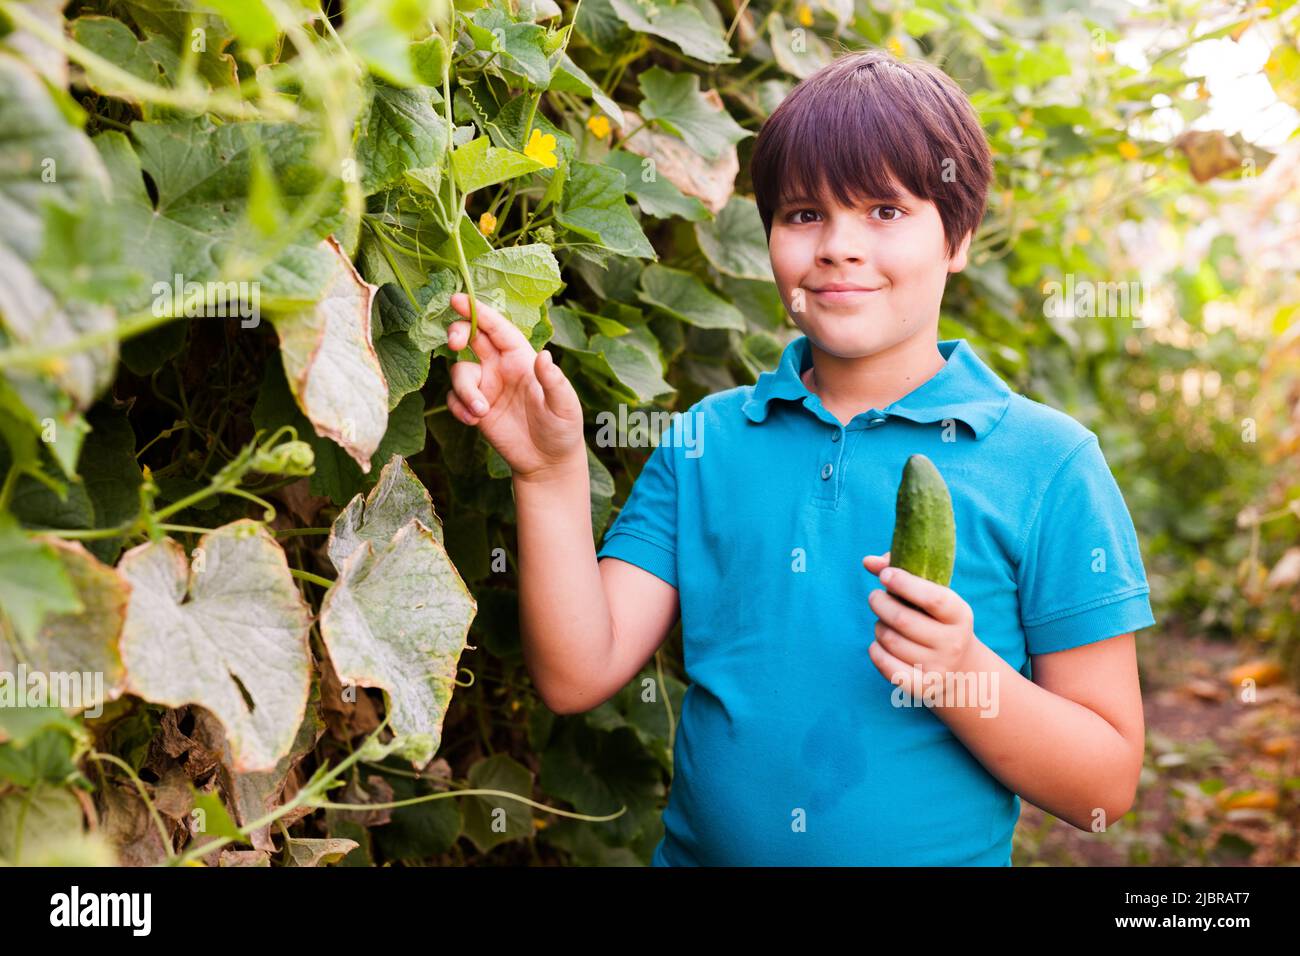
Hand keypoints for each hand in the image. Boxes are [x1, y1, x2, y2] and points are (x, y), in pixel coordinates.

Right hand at [445, 293, 584, 480]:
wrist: (548, 462)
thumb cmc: (563, 428)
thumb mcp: (564, 405)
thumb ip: (554, 381)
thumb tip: (544, 356)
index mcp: (522, 358)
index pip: (497, 328)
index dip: (478, 312)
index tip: (458, 299)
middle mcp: (501, 367)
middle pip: (471, 338)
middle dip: (458, 334)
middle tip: (454, 343)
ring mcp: (486, 387)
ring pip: (460, 372)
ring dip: (464, 389)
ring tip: (480, 412)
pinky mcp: (475, 409)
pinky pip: (454, 399)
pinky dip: (458, 408)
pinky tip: (475, 422)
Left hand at [862, 551, 980, 703]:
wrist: (961, 671)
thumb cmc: (937, 622)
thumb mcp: (932, 596)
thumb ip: (902, 572)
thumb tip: (868, 561)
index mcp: (959, 614)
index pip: (933, 598)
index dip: (904, 583)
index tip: (885, 575)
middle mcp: (952, 642)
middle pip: (903, 620)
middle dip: (880, 603)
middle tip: (876, 597)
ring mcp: (938, 667)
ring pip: (890, 641)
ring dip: (878, 626)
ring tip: (883, 622)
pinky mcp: (923, 687)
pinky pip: (887, 667)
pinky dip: (875, 652)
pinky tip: (879, 644)